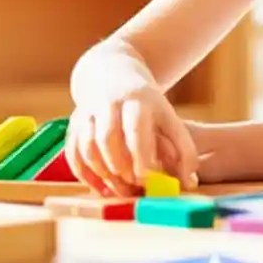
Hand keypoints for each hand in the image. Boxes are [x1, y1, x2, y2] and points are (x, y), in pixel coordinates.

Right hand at [65, 86, 199, 196]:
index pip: (137, 129)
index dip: (141, 157)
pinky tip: (101, 188)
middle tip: (134, 186)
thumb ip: (183, 149)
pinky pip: (73, 152)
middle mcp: (110, 104)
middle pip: (109, 138)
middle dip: (121, 167)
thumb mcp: (169, 118)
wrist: (113, 73)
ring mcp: (89, 112)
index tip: (149, 179)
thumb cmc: (147, 106)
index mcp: (139, 101)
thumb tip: (189, 183)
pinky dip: (84, 174)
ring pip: (88, 146)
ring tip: (120, 189)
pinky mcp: (74, 123)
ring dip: (103, 173)